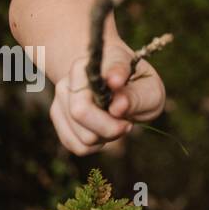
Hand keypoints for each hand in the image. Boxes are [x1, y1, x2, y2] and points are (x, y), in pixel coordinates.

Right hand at [50, 47, 165, 155]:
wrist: (122, 85)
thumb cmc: (138, 86)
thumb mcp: (149, 88)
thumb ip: (137, 96)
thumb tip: (117, 107)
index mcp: (92, 63)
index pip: (92, 80)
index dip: (110, 93)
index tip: (119, 86)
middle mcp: (70, 80)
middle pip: (80, 113)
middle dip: (110, 127)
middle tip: (127, 123)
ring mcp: (60, 100)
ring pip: (81, 136)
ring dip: (105, 137)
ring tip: (116, 123)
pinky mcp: (59, 120)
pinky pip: (76, 146)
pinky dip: (95, 144)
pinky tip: (104, 131)